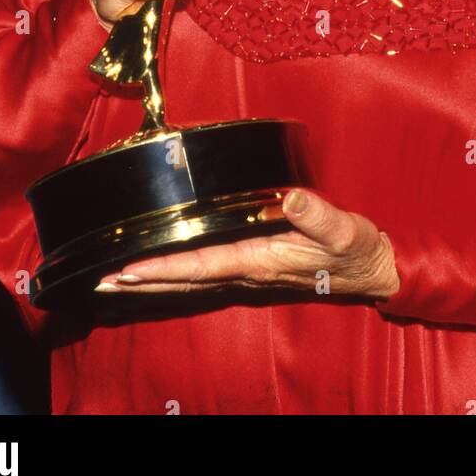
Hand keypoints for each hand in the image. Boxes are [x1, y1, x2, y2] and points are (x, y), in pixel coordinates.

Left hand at [94, 189, 400, 300]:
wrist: (372, 270)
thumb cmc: (355, 249)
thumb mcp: (342, 229)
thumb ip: (316, 213)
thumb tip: (291, 194)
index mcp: (261, 261)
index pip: (201, 265)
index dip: (163, 267)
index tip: (128, 268)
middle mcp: (248, 273)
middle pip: (185, 280)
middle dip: (143, 281)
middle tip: (102, 280)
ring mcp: (250, 274)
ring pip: (191, 280)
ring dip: (155, 279)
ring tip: (119, 278)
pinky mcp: (255, 268)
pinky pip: (206, 275)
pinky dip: (178, 274)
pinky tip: (165, 271)